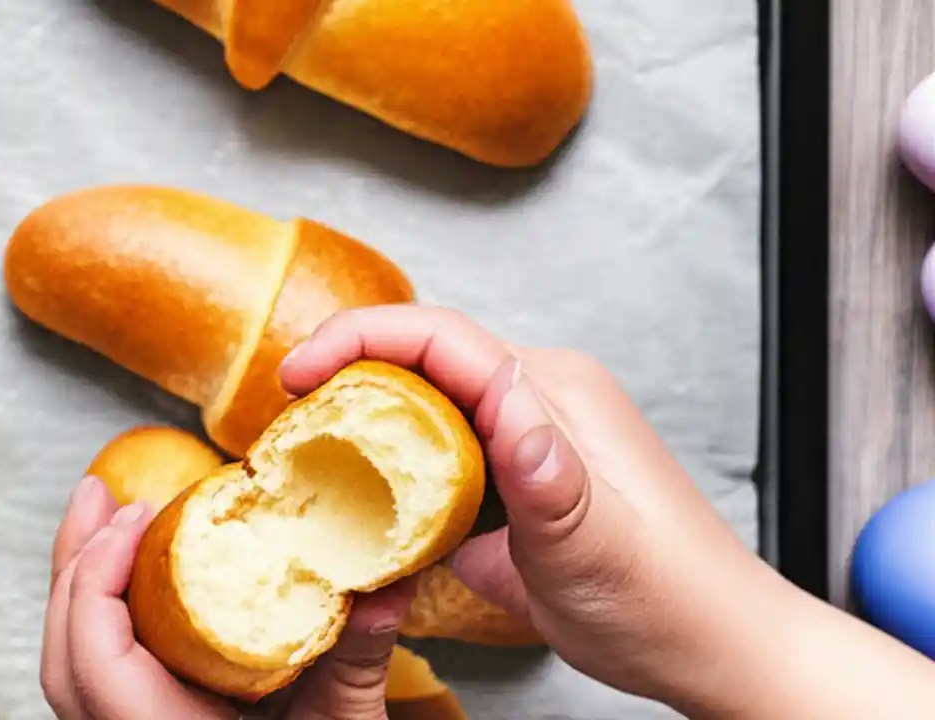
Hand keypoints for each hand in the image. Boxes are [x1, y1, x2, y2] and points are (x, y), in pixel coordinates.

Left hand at [40, 476, 417, 719]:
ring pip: (74, 665)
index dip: (95, 580)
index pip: (93, 663)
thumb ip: (356, 662)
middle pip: (64, 656)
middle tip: (98, 493)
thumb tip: (390, 583)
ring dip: (82, 585)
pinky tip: (133, 578)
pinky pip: (102, 673)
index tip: (137, 515)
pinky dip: (105, 616)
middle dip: (73, 564)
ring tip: (104, 519)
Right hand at [278, 305, 813, 716]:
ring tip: (312, 455)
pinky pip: (441, 452)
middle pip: (424, 361)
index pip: (442, 337)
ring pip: (426, 405)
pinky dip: (395, 466)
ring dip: (366, 421)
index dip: (360, 340)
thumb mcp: (597, 545)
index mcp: (556, 394)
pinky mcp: (515, 479)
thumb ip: (550, 477)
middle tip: (290, 421)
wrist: (706, 645)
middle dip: (348, 376)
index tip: (298, 373)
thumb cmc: (666, 598)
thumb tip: (506, 405)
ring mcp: (526, 438)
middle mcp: (539, 400)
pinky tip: (366, 499)